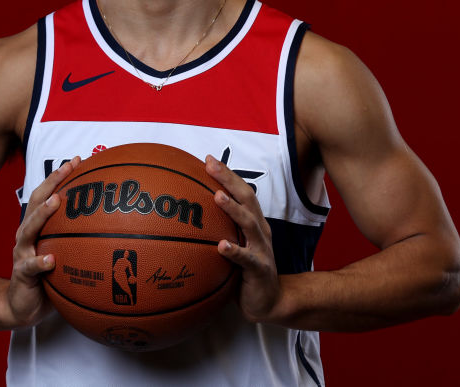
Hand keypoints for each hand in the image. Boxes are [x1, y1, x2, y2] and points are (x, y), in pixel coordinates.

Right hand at [7, 156, 80, 326]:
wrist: (21, 305)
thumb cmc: (48, 278)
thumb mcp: (65, 255)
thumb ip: (81, 240)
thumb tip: (117, 227)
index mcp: (38, 229)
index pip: (46, 195)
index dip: (59, 177)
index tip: (78, 160)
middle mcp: (27, 236)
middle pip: (35, 203)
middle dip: (51, 183)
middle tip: (67, 168)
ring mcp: (22, 254)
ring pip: (28, 230)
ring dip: (42, 214)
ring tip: (55, 202)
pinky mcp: (22, 274)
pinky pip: (30, 267)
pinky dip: (40, 262)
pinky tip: (51, 260)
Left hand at [205, 154, 281, 323]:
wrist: (271, 301)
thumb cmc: (246, 272)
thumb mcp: (234, 247)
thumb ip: (219, 232)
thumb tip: (188, 221)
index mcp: (254, 223)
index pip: (241, 192)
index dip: (227, 175)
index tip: (208, 159)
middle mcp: (260, 231)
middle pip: (247, 198)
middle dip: (229, 180)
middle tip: (211, 166)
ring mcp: (261, 249)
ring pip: (249, 223)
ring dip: (233, 209)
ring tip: (217, 197)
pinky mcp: (260, 269)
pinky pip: (246, 259)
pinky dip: (235, 251)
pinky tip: (221, 246)